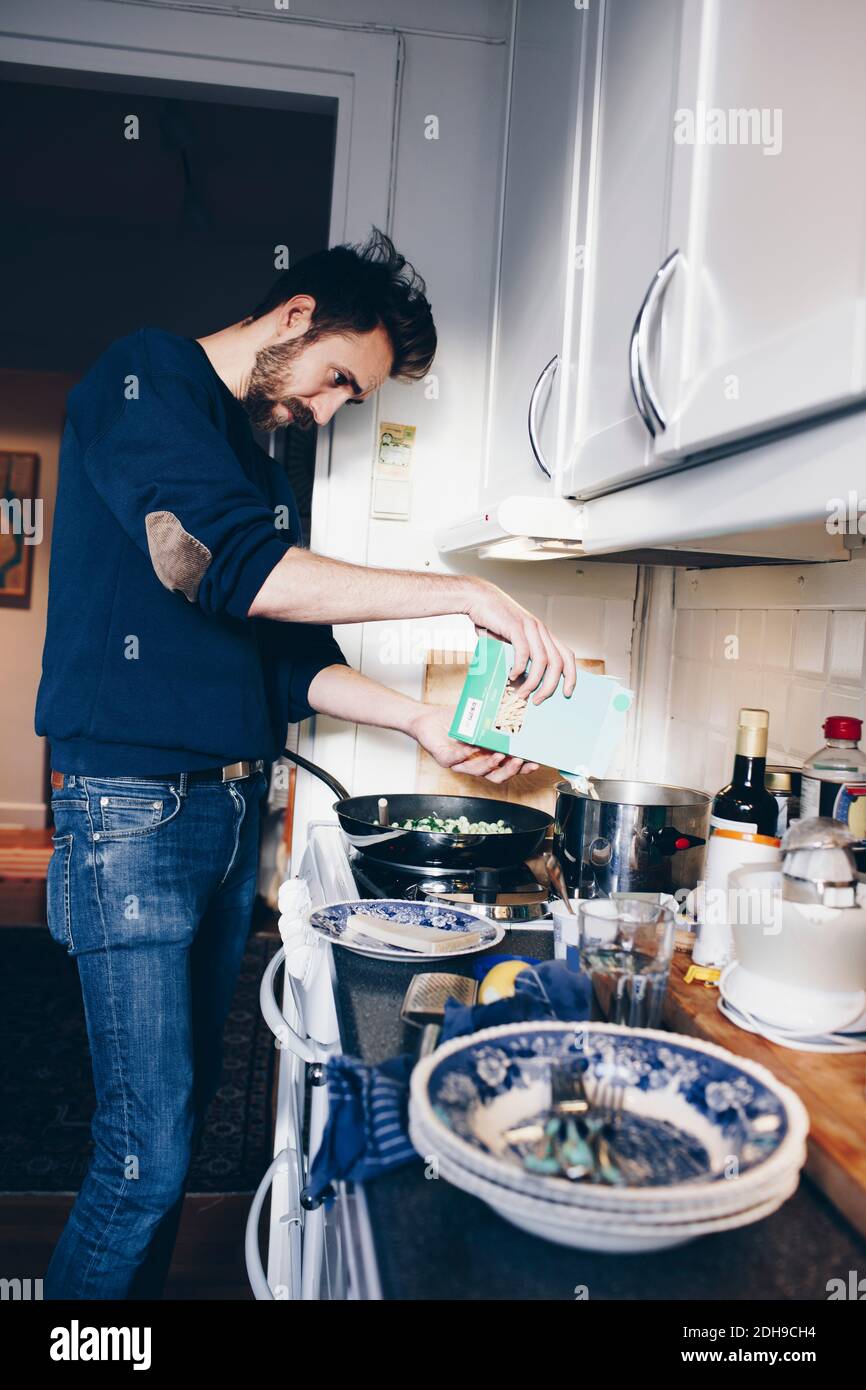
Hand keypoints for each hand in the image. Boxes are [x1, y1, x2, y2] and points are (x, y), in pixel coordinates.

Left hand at [408, 704, 538, 784]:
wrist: (427, 718)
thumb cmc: (453, 720)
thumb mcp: (479, 717)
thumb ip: (496, 717)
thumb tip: (519, 706)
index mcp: (486, 755)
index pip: (506, 767)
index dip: (520, 768)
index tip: (534, 763)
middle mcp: (474, 763)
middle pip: (495, 776)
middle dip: (510, 771)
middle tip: (519, 761)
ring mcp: (459, 763)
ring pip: (477, 771)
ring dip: (490, 764)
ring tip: (500, 755)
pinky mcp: (444, 759)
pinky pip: (454, 761)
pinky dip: (464, 756)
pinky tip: (472, 748)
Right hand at [460, 578, 576, 702]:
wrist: (478, 598)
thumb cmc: (492, 620)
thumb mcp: (510, 639)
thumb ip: (518, 655)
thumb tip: (518, 680)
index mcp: (543, 633)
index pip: (566, 655)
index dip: (571, 675)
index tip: (567, 693)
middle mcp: (540, 629)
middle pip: (557, 663)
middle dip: (550, 686)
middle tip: (538, 700)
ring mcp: (529, 627)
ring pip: (542, 661)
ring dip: (533, 682)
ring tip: (523, 693)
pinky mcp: (516, 627)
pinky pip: (524, 653)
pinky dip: (520, 668)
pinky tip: (512, 676)